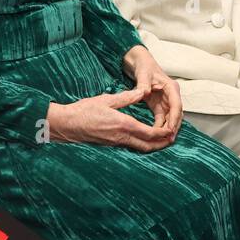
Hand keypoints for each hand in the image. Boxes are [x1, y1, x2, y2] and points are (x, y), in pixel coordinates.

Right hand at [47, 89, 174, 151]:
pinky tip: (144, 140)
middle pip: (148, 145)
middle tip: (173, 139)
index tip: (172, 130)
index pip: (149, 133)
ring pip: (140, 148)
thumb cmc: (84, 110)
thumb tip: (143, 91)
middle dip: (162, 143)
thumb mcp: (107, 99)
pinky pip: (131, 147)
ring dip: (153, 146)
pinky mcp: (111, 144)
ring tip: (163, 141)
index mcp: (123, 124)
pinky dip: (142, 145)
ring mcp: (116, 143)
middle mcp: (121, 137)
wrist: (67, 124)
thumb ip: (127, 97)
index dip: (163, 133)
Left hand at [124, 47, 182, 134]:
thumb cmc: (143, 66)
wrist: (139, 63)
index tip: (170, 129)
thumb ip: (144, 84)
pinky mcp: (159, 105)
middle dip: (173, 127)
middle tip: (168, 140)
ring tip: (163, 141)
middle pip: (176, 114)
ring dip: (168, 129)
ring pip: (170, 118)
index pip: (176, 105)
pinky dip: (160, 126)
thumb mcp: (143, 74)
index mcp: (171, 87)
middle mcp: (171, 95)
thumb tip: (144, 93)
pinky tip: (156, 135)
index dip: (174, 118)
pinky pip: (162, 118)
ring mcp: (166, 101)